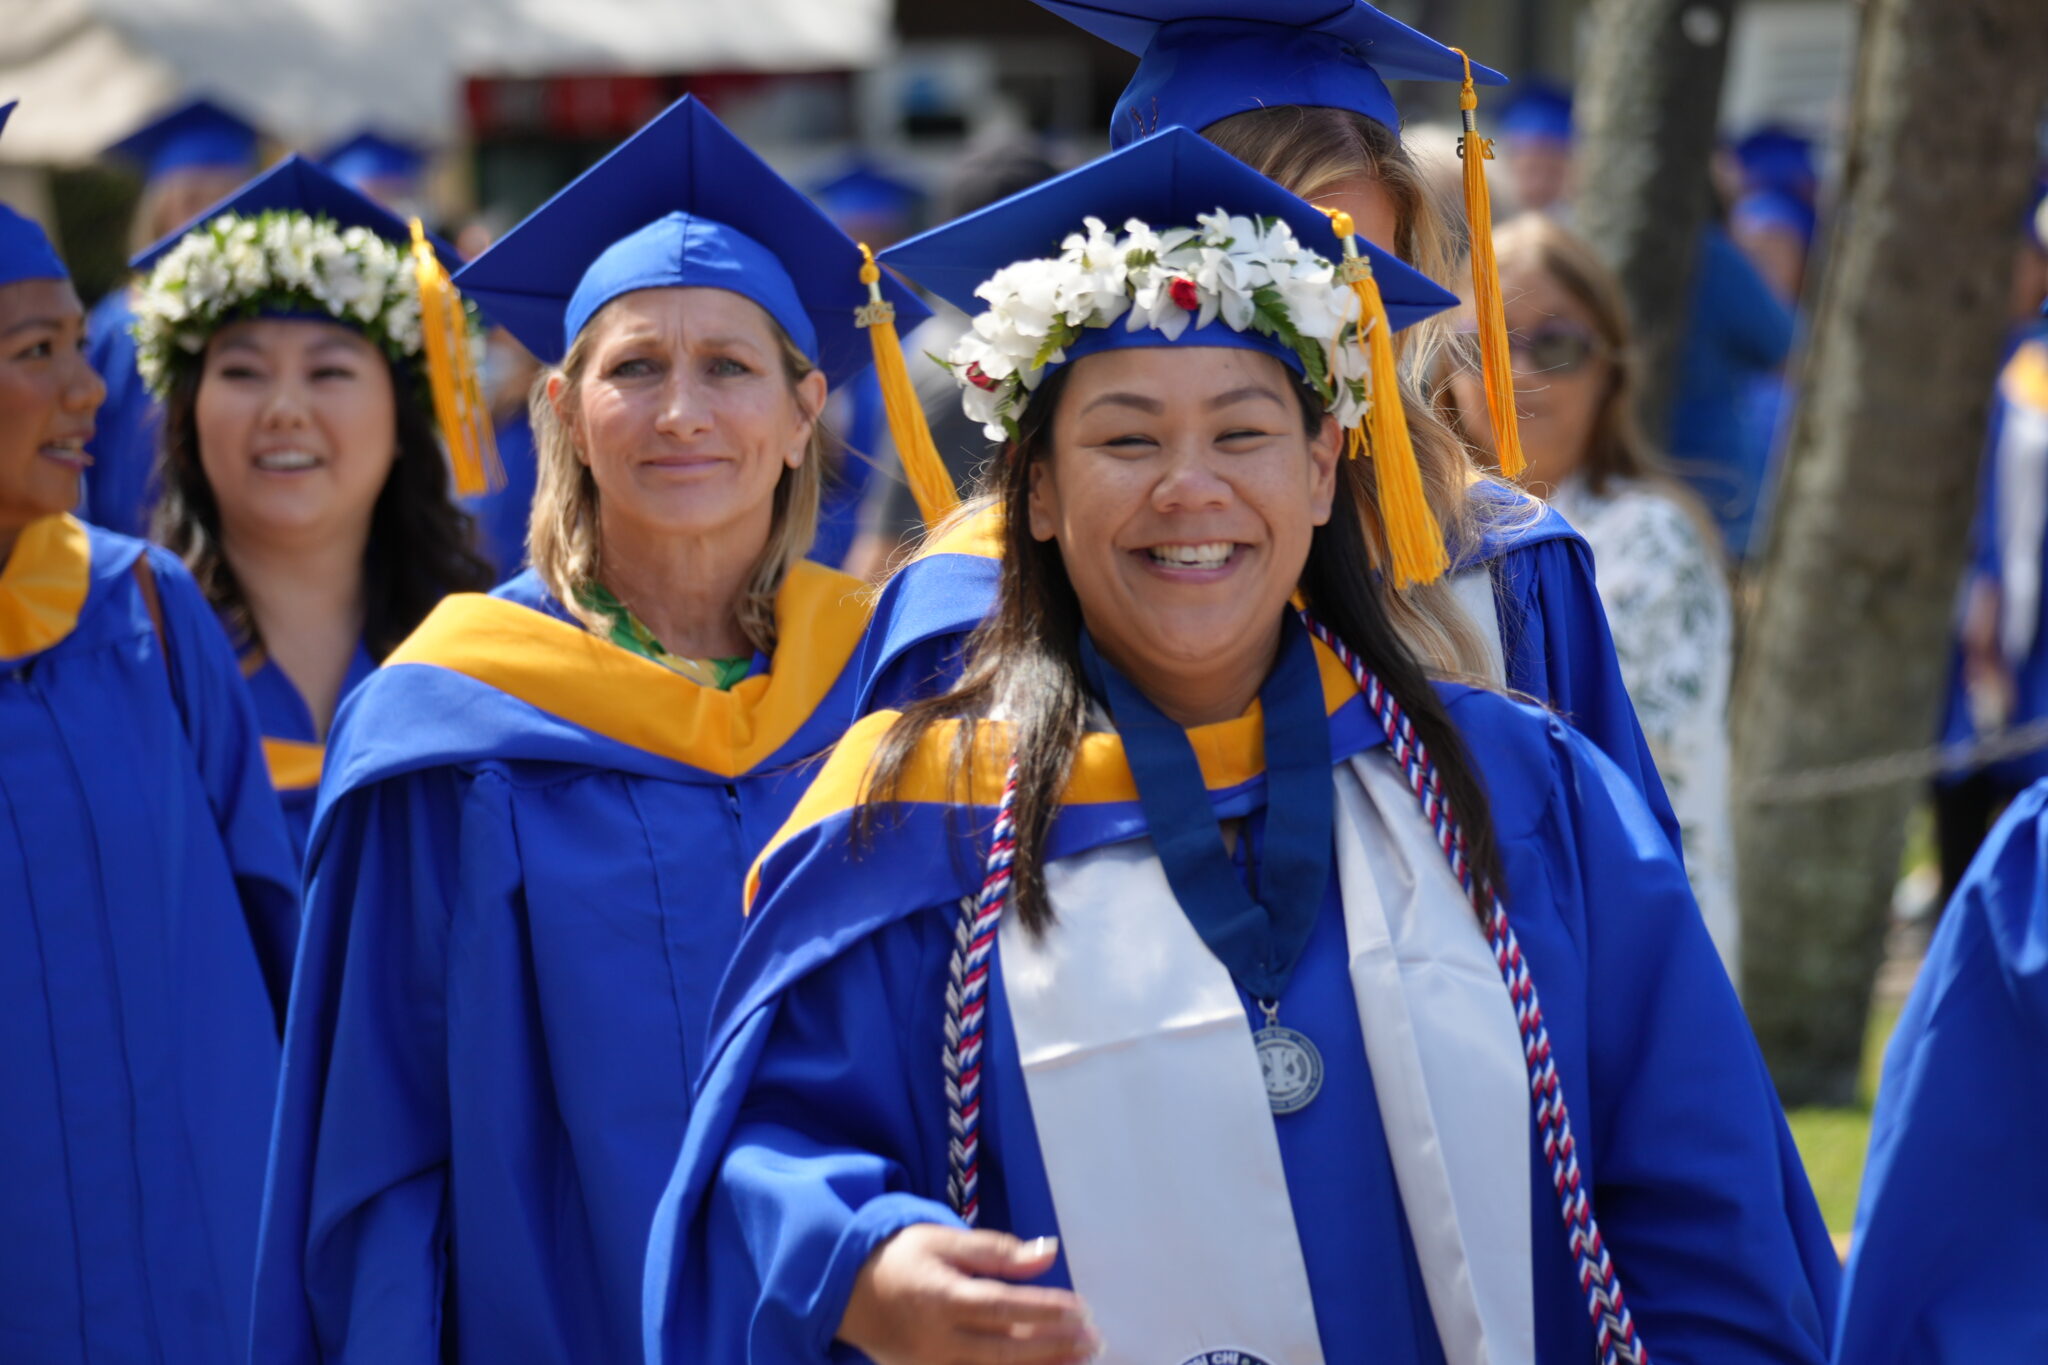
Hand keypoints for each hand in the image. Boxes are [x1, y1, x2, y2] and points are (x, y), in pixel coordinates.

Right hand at [837, 1225, 1098, 1364]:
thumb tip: (1047, 1252)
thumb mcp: (945, 1240)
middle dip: (1054, 1347)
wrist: (847, 1292)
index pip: (1003, 1307)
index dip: (1045, 1310)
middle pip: (1005, 1351)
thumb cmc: (902, 1258)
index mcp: (942, 1298)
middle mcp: (938, 1341)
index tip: (1082, 1308)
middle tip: (1094, 1340)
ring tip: (1081, 1360)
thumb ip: (997, 1251)